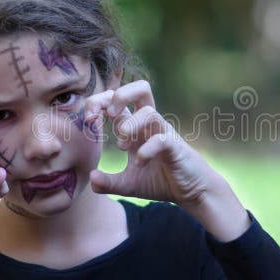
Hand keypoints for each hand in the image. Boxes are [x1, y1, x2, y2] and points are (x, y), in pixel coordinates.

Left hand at [85, 81, 219, 208]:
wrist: (190, 191)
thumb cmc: (160, 180)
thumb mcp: (128, 184)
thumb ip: (108, 182)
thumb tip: (91, 177)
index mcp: (137, 126)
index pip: (118, 99)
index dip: (99, 102)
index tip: (89, 120)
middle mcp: (150, 125)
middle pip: (140, 88)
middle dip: (119, 96)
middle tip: (108, 116)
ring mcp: (164, 133)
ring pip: (149, 111)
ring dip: (130, 125)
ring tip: (122, 145)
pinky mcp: (175, 148)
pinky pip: (161, 140)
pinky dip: (146, 150)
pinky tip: (139, 162)